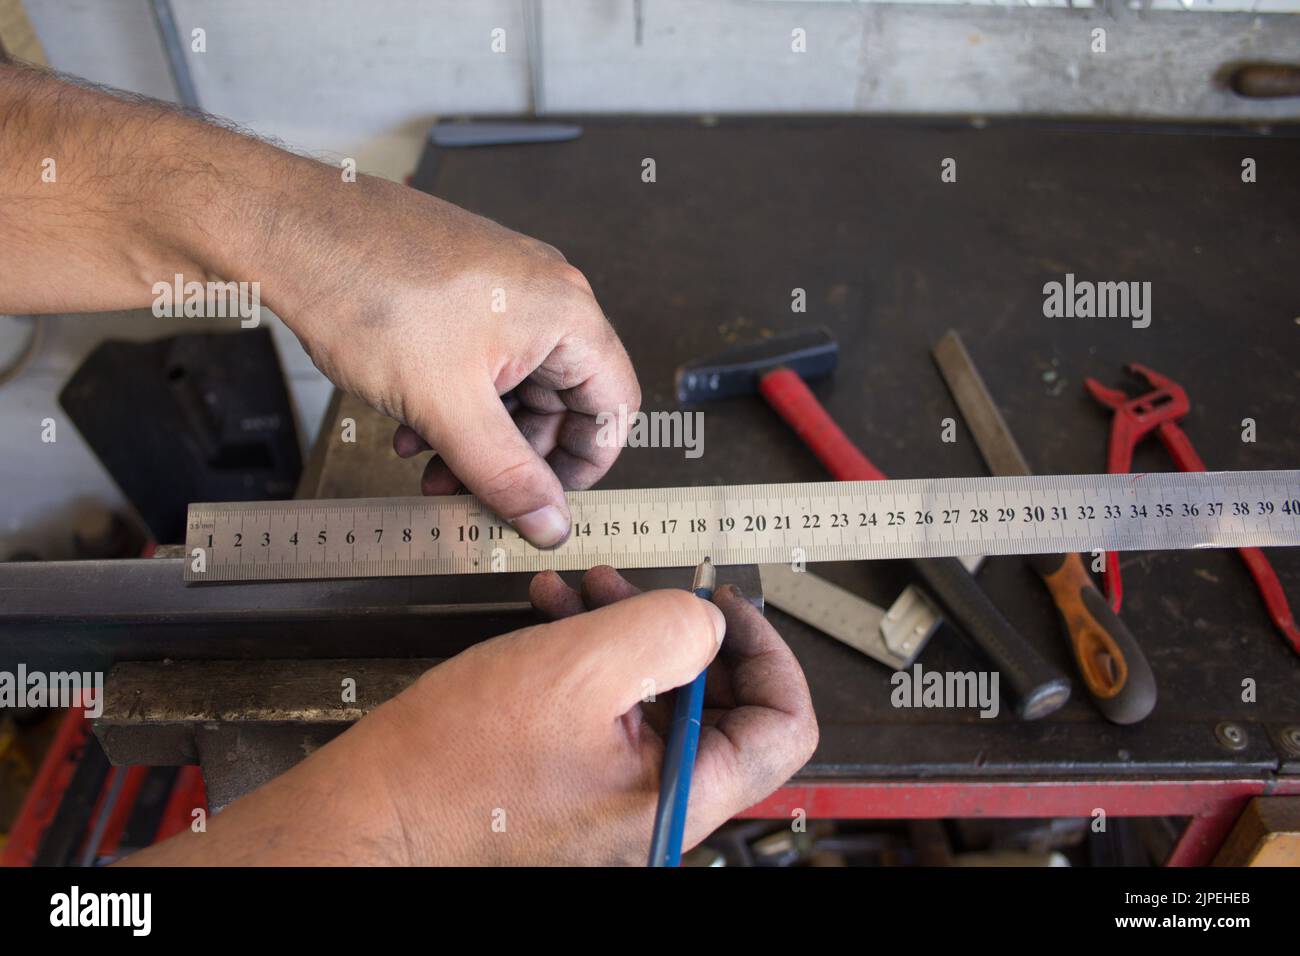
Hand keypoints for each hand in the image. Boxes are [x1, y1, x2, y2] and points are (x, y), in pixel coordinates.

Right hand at [126, 568, 815, 865]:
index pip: (783, 727)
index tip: (726, 604)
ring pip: (655, 699)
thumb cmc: (453, 767)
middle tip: (648, 584)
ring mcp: (616, 802)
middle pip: (718, 706)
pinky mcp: (576, 785)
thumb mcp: (581, 667)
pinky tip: (552, 616)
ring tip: (582, 589)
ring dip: (624, 631)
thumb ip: (669, 629)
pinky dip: (589, 656)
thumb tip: (706, 621)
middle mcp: (657, 810)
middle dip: (678, 629)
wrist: (369, 815)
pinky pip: (608, 713)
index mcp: (680, 797)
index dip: (767, 651)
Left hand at [263, 174, 639, 547]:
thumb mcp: (447, 407)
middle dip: (516, 457)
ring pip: (516, 385)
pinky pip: (481, 361)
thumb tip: (550, 523)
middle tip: (472, 492)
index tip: (549, 503)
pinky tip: (412, 426)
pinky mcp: (465, 288)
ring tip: (429, 464)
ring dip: (478, 437)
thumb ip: (506, 475)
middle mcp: (544, 292)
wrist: (292, 230)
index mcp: (564, 312)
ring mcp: (503, 287)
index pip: (614, 405)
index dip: (586, 465)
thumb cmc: (368, 291)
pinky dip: (454, 403)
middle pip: (563, 400)